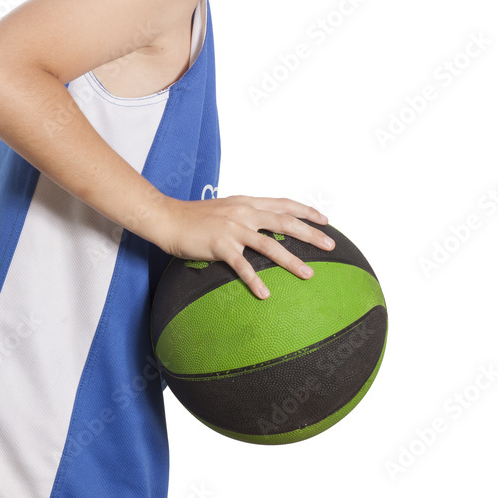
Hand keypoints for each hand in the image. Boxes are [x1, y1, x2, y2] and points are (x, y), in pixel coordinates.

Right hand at [154, 195, 334, 299]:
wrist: (167, 218)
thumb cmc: (194, 217)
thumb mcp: (225, 209)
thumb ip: (244, 215)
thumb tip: (261, 226)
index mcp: (246, 203)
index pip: (283, 204)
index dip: (305, 211)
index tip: (325, 220)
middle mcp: (243, 213)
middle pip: (284, 223)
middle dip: (310, 234)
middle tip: (330, 245)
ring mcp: (232, 229)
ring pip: (269, 245)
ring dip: (291, 260)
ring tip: (308, 274)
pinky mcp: (220, 245)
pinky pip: (242, 266)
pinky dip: (254, 280)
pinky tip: (265, 294)